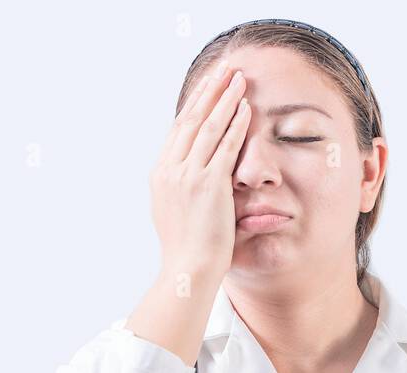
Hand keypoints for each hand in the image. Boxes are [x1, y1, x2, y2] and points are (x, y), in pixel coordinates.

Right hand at [149, 62, 250, 284]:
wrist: (189, 270)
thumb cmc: (188, 251)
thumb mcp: (177, 212)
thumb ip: (185, 188)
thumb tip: (196, 174)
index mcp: (161, 175)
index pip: (179, 129)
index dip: (195, 104)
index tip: (208, 87)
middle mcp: (170, 170)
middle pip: (191, 119)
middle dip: (209, 91)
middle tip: (224, 69)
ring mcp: (188, 176)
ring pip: (208, 126)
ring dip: (225, 99)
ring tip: (238, 78)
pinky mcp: (208, 185)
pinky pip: (225, 146)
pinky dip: (236, 124)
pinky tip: (246, 108)